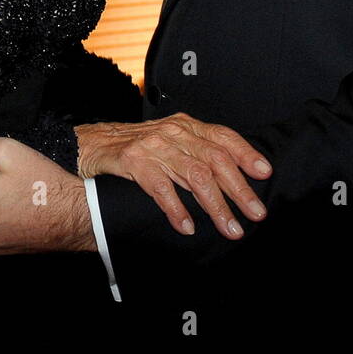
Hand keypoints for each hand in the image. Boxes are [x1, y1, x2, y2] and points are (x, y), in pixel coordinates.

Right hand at [74, 113, 271, 239]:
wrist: (88, 145)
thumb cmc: (133, 147)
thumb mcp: (168, 142)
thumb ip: (195, 152)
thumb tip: (231, 176)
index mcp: (185, 126)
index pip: (223, 136)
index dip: (245, 153)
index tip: (264, 172)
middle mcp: (172, 133)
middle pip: (214, 159)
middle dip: (239, 189)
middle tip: (255, 212)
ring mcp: (152, 146)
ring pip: (194, 175)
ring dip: (215, 205)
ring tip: (229, 227)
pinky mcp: (132, 161)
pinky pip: (160, 186)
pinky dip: (176, 208)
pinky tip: (186, 226)